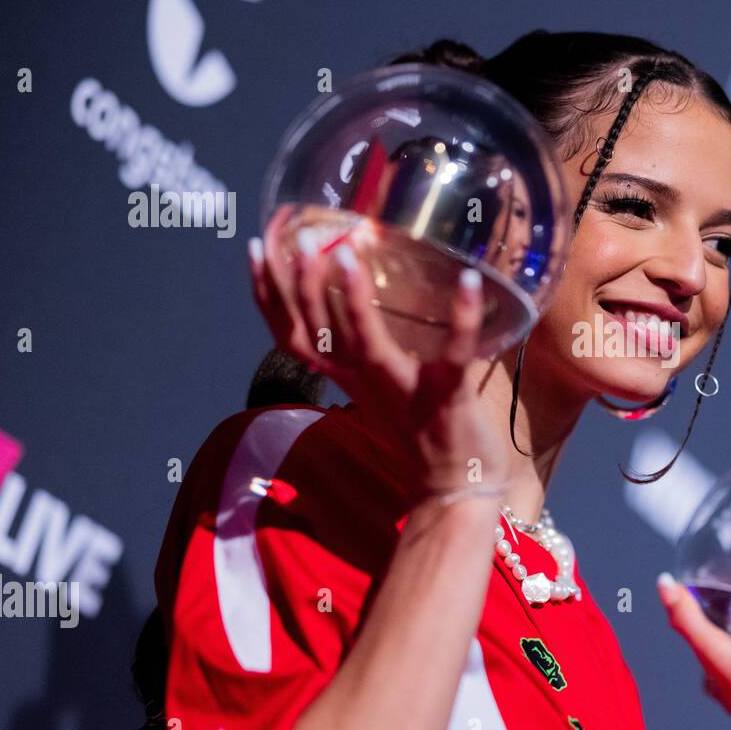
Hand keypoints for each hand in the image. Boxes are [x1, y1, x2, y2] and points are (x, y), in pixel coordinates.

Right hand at [248, 206, 511, 502]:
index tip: (259, 248)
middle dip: (302, 284)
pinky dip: (463, 321)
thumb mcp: (383, 387)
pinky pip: (454, 356)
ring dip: (352, 298)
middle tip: (300, 238)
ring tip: (347, 252)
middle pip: (317, 333)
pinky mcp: (448, 397)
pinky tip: (471, 283)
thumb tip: (366, 295)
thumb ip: (370, 349)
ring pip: (366, 343)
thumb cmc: (422, 434)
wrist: (454, 490)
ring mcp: (405, 391)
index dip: (270, 295)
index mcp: (348, 378)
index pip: (293, 334)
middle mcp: (365, 383)